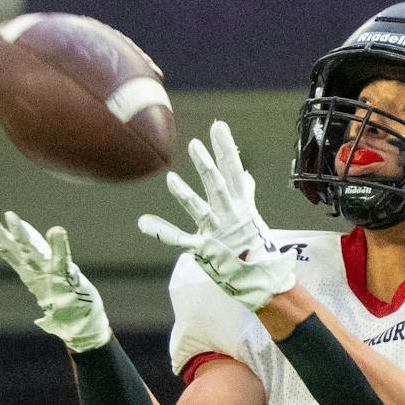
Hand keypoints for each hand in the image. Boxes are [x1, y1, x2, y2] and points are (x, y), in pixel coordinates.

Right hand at [0, 202, 110, 351]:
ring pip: (29, 250)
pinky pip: (61, 259)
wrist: (77, 323)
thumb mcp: (39, 265)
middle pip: (5, 243)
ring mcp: (45, 272)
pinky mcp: (64, 277)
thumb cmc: (58, 292)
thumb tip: (15, 223)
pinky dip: (59, 245)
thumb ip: (28, 244)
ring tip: (9, 215)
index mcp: (21, 264)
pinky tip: (56, 229)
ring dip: (20, 234)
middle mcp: (28, 267)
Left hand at [136, 121, 300, 310]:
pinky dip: (162, 232)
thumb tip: (246, 173)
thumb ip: (246, 192)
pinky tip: (144, 223)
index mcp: (242, 203)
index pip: (233, 170)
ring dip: (185, 194)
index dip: (225, 148)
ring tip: (170, 179)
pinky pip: (180, 239)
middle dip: (206, 165)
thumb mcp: (252, 215)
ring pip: (199, 209)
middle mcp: (229, 214)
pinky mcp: (204, 248)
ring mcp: (216, 231)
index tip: (218, 126)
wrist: (259, 278)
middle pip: (217, 185)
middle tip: (194, 144)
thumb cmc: (254, 245)